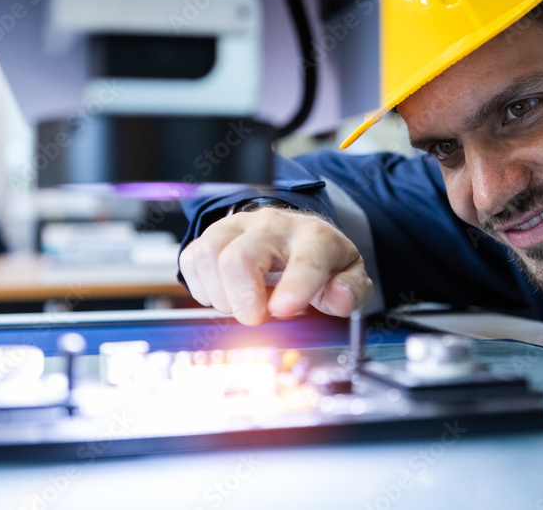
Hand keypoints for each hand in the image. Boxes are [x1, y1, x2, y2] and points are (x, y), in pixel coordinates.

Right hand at [179, 207, 373, 324]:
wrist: (295, 235)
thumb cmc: (321, 262)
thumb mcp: (348, 275)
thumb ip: (351, 290)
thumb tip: (340, 299)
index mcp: (315, 238)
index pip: (305, 259)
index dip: (294, 287)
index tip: (282, 311)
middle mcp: (274, 225)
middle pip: (240, 258)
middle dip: (243, 299)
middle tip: (258, 317)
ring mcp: (238, 226)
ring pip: (209, 256)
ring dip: (221, 295)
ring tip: (242, 304)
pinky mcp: (212, 234)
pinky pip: (191, 260)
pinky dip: (203, 288)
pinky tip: (227, 293)